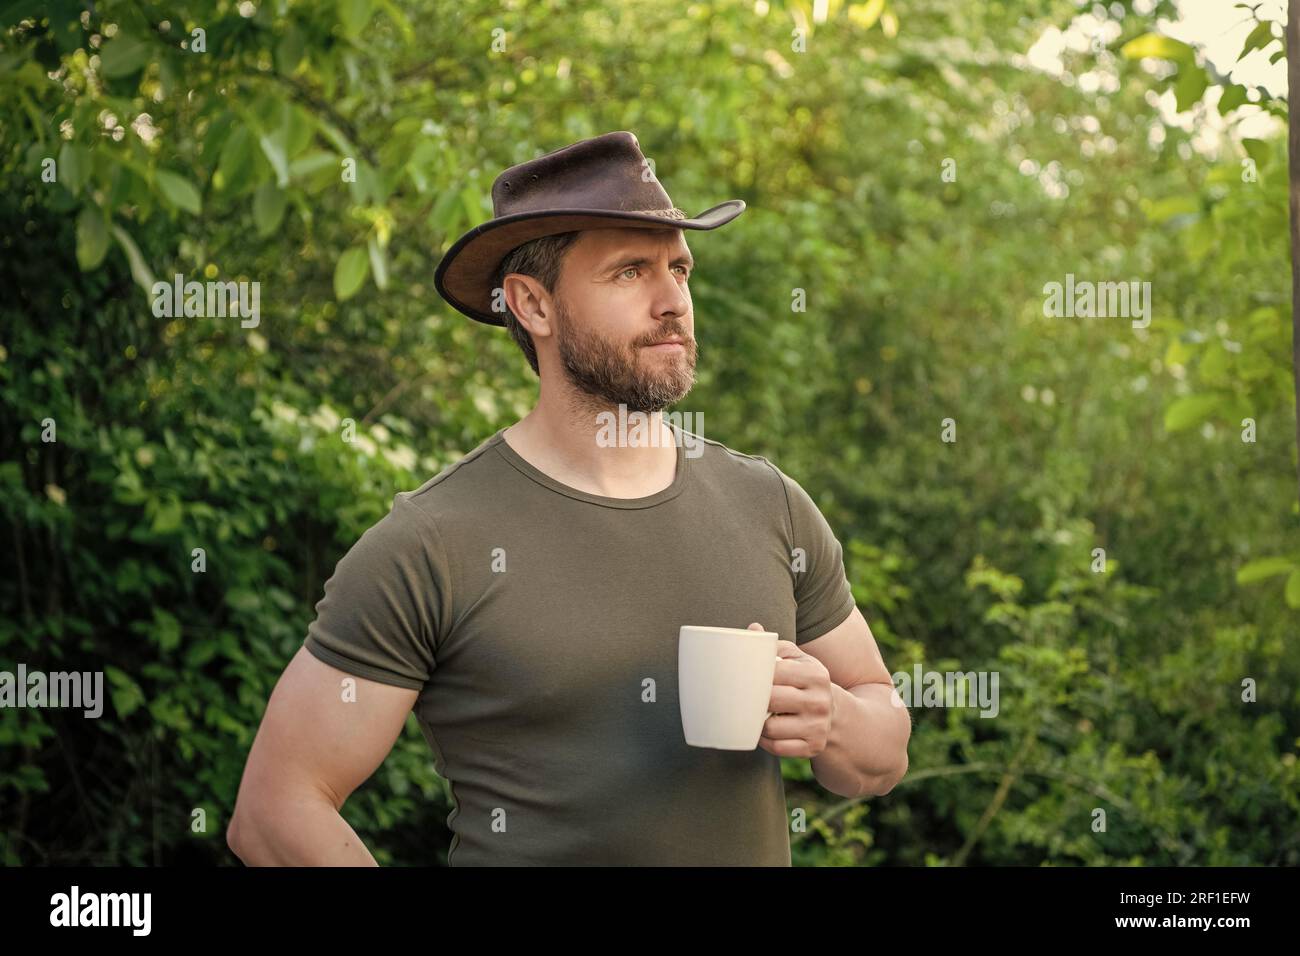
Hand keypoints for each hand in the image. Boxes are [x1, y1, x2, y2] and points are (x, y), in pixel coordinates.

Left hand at [749, 622, 835, 757]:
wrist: (838, 716)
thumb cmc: (807, 683)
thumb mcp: (799, 661)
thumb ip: (775, 646)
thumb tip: (752, 629)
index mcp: (816, 674)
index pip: (775, 672)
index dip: (754, 675)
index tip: (742, 676)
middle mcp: (819, 701)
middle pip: (770, 700)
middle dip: (752, 699)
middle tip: (741, 696)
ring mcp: (817, 727)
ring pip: (770, 728)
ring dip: (757, 722)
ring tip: (754, 714)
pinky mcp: (812, 748)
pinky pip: (776, 748)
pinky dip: (765, 741)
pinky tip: (764, 731)